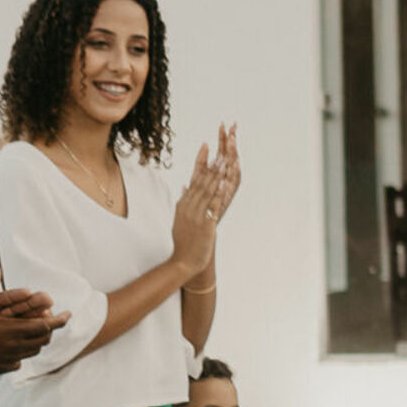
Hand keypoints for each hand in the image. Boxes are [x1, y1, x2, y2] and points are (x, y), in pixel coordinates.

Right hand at [0, 265, 70, 375]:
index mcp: (16, 330)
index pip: (47, 325)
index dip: (60, 320)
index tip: (68, 314)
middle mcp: (17, 346)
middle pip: (43, 339)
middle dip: (49, 329)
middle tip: (50, 321)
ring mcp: (10, 359)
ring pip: (33, 350)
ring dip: (37, 341)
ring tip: (37, 332)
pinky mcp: (1, 368)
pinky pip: (18, 361)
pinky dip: (21, 354)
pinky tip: (16, 348)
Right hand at [170, 126, 241, 277]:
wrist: (182, 261)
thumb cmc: (184, 240)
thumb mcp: (181, 217)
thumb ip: (184, 200)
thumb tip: (185, 185)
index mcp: (184, 203)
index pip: (194, 177)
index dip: (201, 161)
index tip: (207, 145)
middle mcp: (189, 206)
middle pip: (202, 180)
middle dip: (213, 163)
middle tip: (222, 146)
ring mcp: (196, 215)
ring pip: (208, 190)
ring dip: (217, 174)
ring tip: (225, 159)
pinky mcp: (205, 225)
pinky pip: (212, 207)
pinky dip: (219, 194)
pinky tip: (225, 183)